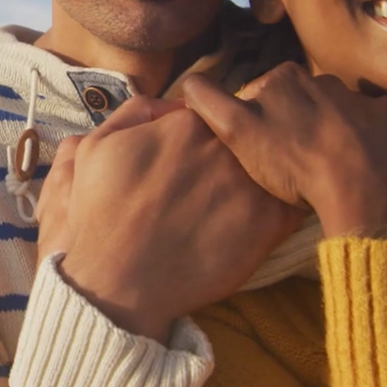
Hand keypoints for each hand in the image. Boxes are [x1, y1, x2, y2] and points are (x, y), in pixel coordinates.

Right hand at [35, 96, 303, 341]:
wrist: (117, 283)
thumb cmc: (100, 216)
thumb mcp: (96, 146)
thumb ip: (136, 111)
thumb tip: (175, 102)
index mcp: (187, 124)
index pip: (215, 115)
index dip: (209, 137)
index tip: (201, 158)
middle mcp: (223, 148)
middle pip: (245, 139)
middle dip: (239, 154)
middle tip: (221, 183)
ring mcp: (249, 184)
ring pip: (270, 168)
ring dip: (264, 179)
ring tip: (241, 203)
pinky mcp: (268, 223)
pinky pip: (290, 203)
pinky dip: (283, 208)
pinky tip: (261, 222)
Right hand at [181, 63, 386, 239]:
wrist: (362, 189)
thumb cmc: (293, 163)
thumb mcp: (237, 131)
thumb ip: (209, 101)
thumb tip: (189, 80)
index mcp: (285, 77)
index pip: (262, 93)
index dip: (259, 120)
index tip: (263, 148)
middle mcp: (327, 80)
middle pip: (303, 100)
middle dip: (299, 121)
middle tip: (297, 159)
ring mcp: (364, 99)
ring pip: (342, 111)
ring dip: (336, 129)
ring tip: (333, 164)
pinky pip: (381, 123)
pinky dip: (374, 137)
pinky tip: (367, 161)